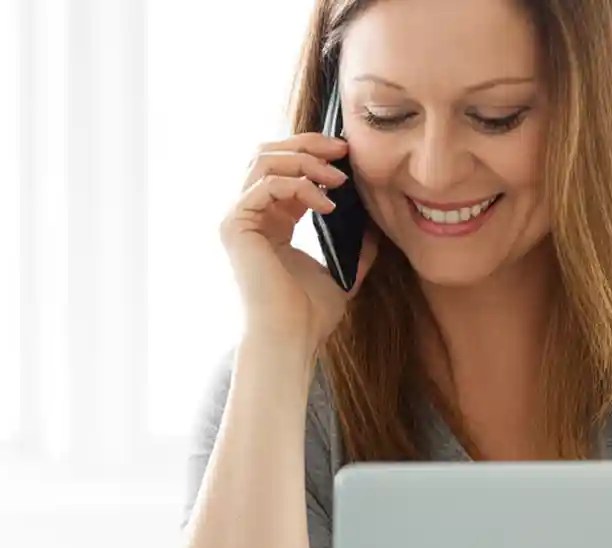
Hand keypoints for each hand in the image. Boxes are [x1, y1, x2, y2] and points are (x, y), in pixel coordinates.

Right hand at [219, 132, 378, 349]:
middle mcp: (250, 216)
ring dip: (305, 160)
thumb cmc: (311, 315)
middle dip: (307, 144)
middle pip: (268, 153)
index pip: (285, 169)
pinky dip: (299, 186)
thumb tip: (377, 223)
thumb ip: (356, 246)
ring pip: (263, 160)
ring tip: (338, 179)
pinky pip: (266, 185)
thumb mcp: (343, 271)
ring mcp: (238, 219)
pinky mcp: (235, 225)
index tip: (349, 157)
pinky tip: (327, 206)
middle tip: (343, 150)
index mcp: (272, 223)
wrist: (291, 338)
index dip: (315, 155)